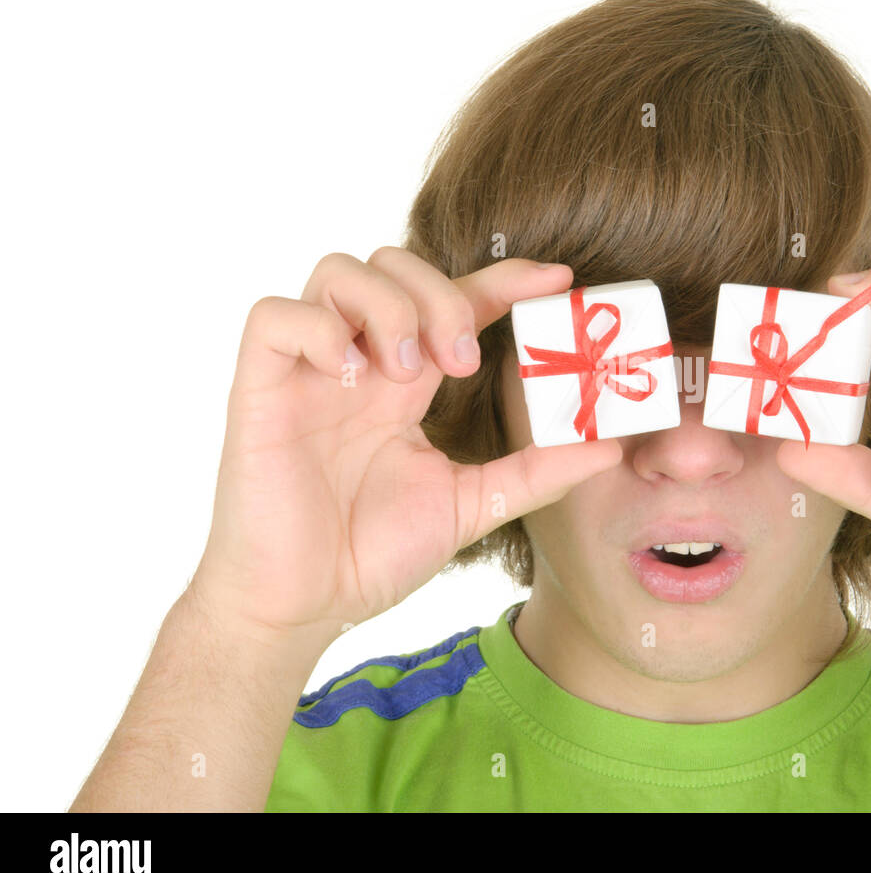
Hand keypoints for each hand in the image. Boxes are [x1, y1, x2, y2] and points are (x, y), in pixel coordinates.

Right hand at [191, 248, 620, 648]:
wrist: (301, 607)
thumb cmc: (370, 555)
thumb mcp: (471, 506)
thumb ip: (534, 473)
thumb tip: (609, 449)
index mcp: (404, 385)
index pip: (456, 302)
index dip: (504, 280)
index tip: (559, 279)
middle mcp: (358, 365)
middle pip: (395, 266)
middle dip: (440, 296)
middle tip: (459, 362)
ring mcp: (307, 372)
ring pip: (338, 272)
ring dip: (387, 306)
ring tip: (405, 370)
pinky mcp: (258, 389)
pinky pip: (275, 317)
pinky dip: (318, 329)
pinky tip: (348, 376)